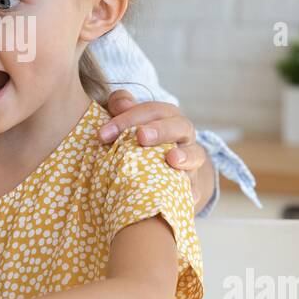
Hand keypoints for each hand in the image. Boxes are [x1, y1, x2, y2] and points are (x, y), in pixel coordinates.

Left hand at [98, 90, 212, 205]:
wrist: (161, 168)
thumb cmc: (139, 140)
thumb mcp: (130, 120)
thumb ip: (122, 107)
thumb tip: (121, 103)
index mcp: (167, 117)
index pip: (152, 111)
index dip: (128, 118)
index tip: (103, 134)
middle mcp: (182, 137)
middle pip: (180, 126)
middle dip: (160, 130)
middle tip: (141, 136)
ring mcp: (190, 161)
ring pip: (196, 154)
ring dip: (185, 156)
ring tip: (172, 159)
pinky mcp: (192, 186)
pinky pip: (196, 189)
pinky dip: (192, 191)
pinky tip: (184, 196)